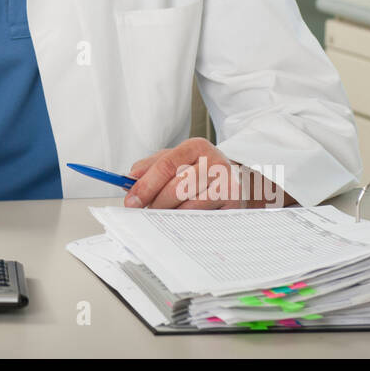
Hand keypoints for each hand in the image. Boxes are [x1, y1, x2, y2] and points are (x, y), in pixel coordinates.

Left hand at [123, 138, 293, 209]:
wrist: (240, 179)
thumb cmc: (201, 171)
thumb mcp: (177, 159)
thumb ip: (151, 166)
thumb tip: (129, 179)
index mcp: (197, 147)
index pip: (166, 165)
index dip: (146, 185)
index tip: (131, 201)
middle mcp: (215, 163)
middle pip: (178, 187)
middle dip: (156, 203)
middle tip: (144, 213)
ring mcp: (228, 185)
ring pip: (190, 207)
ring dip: (171, 215)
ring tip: (162, 217)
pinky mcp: (235, 205)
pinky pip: (203, 219)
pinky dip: (188, 223)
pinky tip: (180, 223)